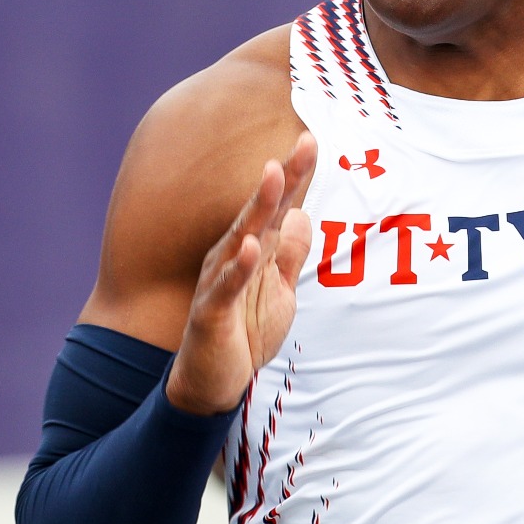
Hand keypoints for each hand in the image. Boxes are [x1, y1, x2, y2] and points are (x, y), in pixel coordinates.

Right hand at [166, 133, 316, 415]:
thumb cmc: (244, 333)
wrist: (213, 382)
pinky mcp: (211, 312)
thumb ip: (289, 255)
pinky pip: (225, 287)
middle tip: (303, 141)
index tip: (312, 140)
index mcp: (255, 251)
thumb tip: (302, 215)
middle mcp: (234, 257)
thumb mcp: (280, 292)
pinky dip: (238, 268)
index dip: (296, 176)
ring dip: (258, 206)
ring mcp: (220, 281)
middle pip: (261, 210)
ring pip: (241, 237)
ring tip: (274, 173)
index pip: (279, 206)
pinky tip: (250, 248)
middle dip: (283, 176)